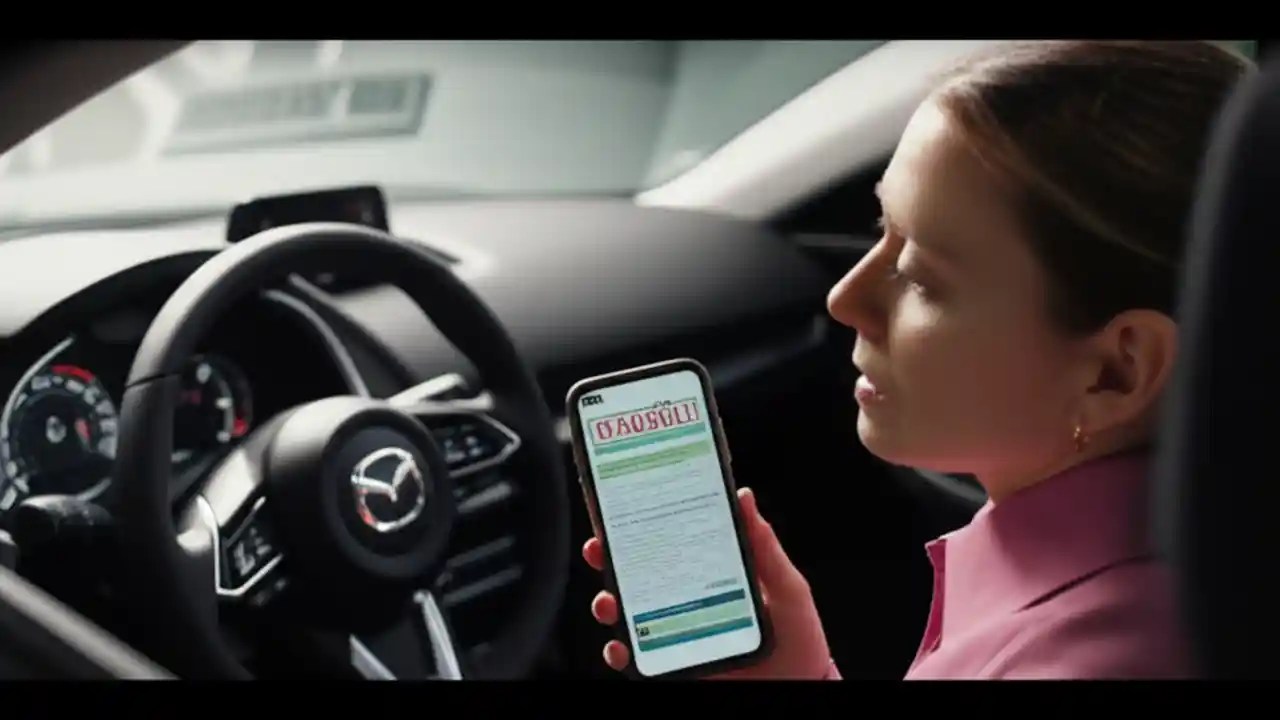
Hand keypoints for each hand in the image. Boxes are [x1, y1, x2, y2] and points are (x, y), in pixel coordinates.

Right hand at [581, 486, 833, 678]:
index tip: (621, 509)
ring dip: (608, 603)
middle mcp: (688, 601)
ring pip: (628, 613)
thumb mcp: (787, 588)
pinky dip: (621, 651)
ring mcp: (678, 633)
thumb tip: (744, 499)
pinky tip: (622, 646)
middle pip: (638, 574)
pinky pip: (637, 657)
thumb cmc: (799, 642)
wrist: (803, 693)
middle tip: (600, 548)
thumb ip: (765, 548)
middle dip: (609, 558)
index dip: (641, 526)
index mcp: (711, 574)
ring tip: (609, 601)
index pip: (670, 544)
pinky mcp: (674, 664)